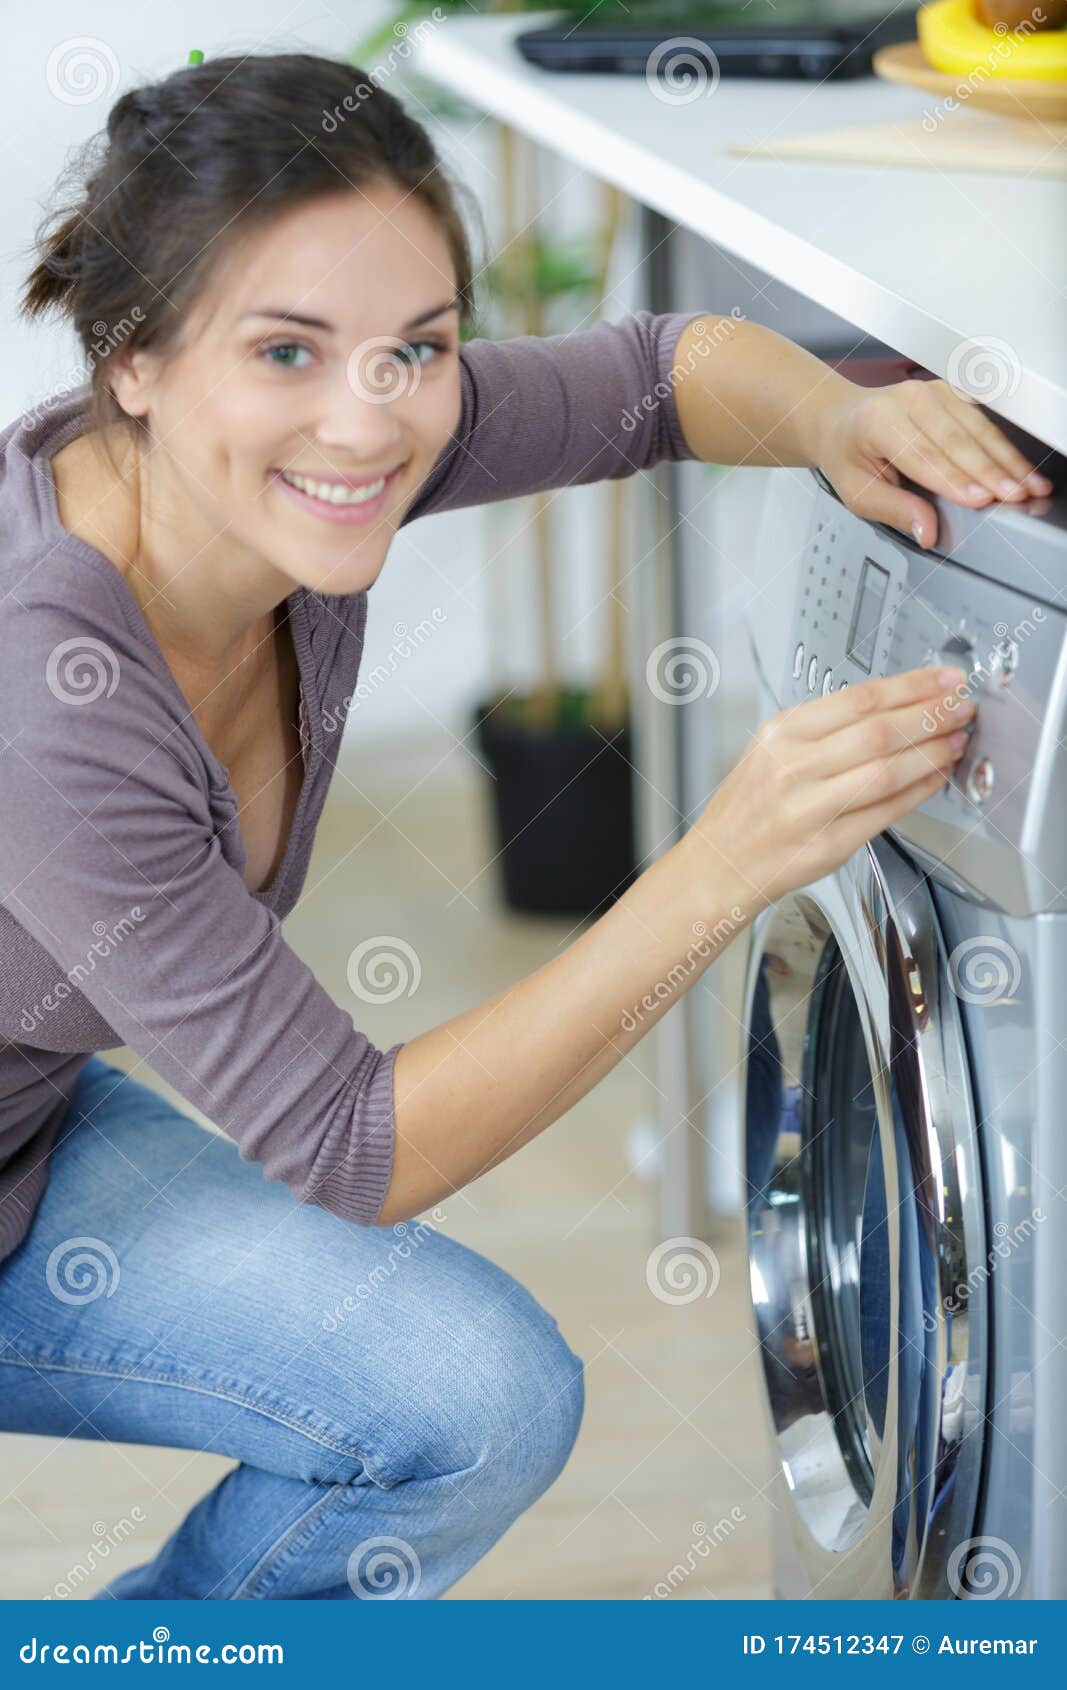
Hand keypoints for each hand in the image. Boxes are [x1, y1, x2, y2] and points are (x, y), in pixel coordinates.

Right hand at [686, 665, 973, 913]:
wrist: (718, 865)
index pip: (859, 698)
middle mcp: (792, 767)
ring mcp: (810, 808)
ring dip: (932, 753)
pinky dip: (918, 792)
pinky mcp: (828, 844)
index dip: (912, 686)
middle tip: (961, 707)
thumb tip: (894, 707)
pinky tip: (934, 778)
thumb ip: (826, 730)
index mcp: (780, 734)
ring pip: (887, 770)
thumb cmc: (748, 809)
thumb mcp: (771, 751)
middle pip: (879, 731)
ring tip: (956, 740)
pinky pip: (886, 812)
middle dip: (931, 715)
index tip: (943, 679)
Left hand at [813, 376, 1053, 548]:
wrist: (843, 420)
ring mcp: (933, 392)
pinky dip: (1005, 448)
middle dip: (991, 472)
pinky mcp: (951, 395)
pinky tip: (1021, 468)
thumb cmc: (849, 454)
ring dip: (1007, 460)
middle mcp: (909, 399)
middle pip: (957, 439)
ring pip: (977, 429)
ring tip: (1030, 486)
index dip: (954, 479)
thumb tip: (926, 530)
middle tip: (1016, 496)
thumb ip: (894, 510)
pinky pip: (983, 423)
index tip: (981, 499)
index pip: (923, 454)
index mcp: (879, 421)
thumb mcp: (857, 492)